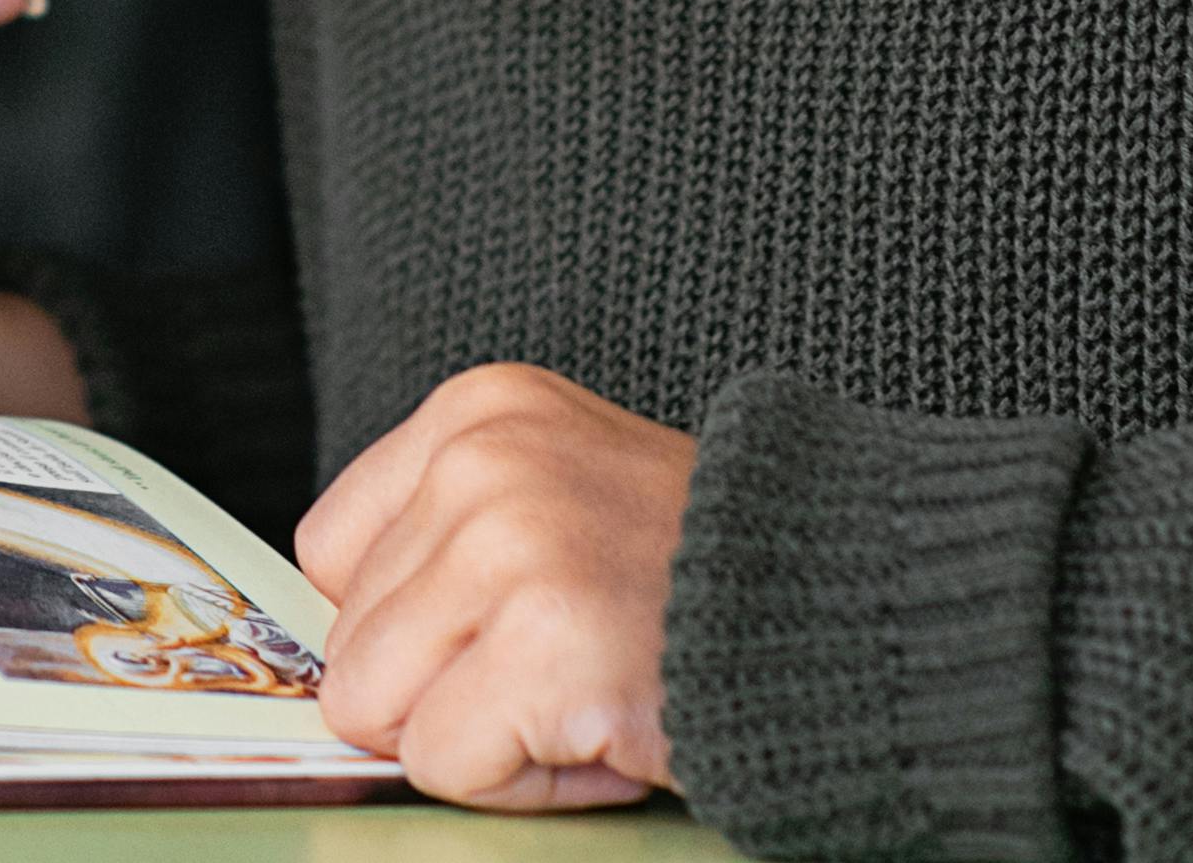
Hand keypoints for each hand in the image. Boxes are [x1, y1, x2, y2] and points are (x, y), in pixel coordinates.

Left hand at [296, 363, 693, 810]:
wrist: (866, 610)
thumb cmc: (706, 579)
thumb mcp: (555, 496)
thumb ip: (443, 547)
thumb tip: (333, 651)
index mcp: (478, 412)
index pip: (327, 554)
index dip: (411, 624)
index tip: (513, 622)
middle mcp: (482, 461)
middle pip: (346, 642)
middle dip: (450, 688)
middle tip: (572, 663)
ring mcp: (510, 546)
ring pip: (374, 709)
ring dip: (483, 737)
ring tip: (586, 689)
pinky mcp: (544, 643)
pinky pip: (443, 764)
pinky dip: (527, 781)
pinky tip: (610, 725)